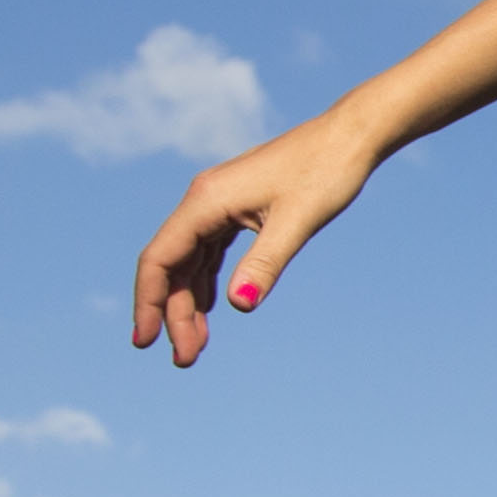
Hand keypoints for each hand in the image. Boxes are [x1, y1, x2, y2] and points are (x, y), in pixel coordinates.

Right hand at [133, 106, 378, 365]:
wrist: (351, 136)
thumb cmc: (327, 172)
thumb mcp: (297, 222)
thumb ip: (265, 264)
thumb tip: (238, 306)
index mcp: (205, 201)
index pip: (160, 258)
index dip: (149, 302)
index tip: (145, 341)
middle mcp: (203, 200)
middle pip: (174, 265)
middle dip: (175, 313)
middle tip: (186, 359)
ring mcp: (219, 202)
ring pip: (191, 260)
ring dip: (191, 302)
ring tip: (198, 344)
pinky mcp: (238, 206)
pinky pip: (211, 250)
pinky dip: (209, 280)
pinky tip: (214, 307)